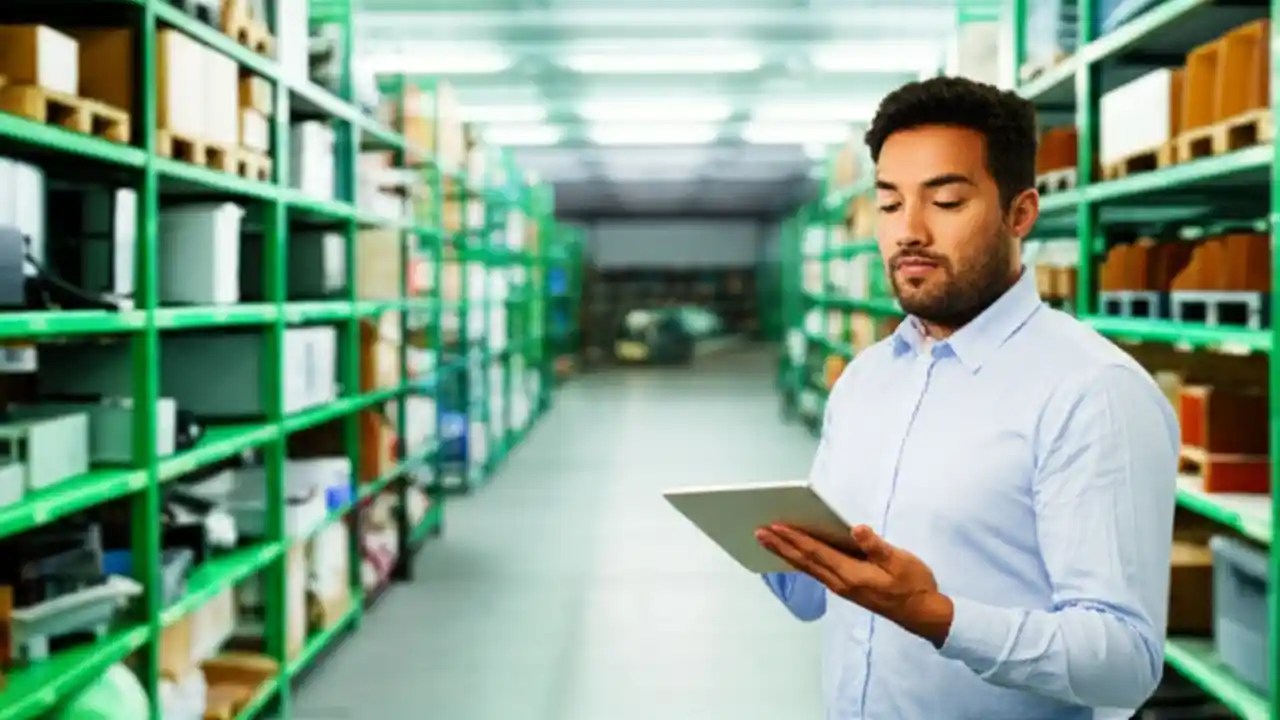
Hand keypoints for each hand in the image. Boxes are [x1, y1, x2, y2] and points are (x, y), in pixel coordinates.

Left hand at [756, 523, 953, 646]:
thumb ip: (876, 546)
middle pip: (805, 561)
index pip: (816, 553)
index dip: (794, 539)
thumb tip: (856, 529)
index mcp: (851, 574)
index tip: (775, 527)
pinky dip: (801, 561)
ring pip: (808, 568)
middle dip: (781, 546)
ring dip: (787, 553)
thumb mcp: (900, 561)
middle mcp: (841, 582)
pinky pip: (817, 572)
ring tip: (768, 541)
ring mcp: (842, 587)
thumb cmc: (914, 584)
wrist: (923, 613)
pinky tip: (794, 556)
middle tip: (759, 533)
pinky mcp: (847, 588)